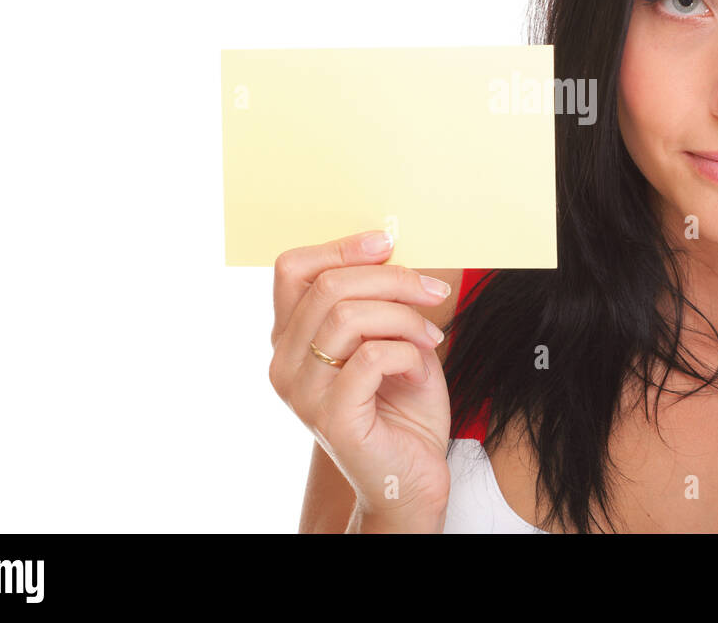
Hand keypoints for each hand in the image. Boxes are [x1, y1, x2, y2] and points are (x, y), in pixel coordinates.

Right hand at [268, 230, 452, 526]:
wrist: (412, 476)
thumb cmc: (402, 406)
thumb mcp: (390, 337)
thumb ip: (378, 299)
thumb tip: (389, 248)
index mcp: (291, 338)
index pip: (292, 269)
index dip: (341, 247)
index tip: (388, 242)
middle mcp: (284, 363)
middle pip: (328, 285)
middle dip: (392, 279)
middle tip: (433, 292)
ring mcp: (302, 392)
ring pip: (348, 316)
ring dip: (404, 317)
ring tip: (430, 336)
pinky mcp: (331, 417)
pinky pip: (370, 357)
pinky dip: (406, 353)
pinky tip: (418, 370)